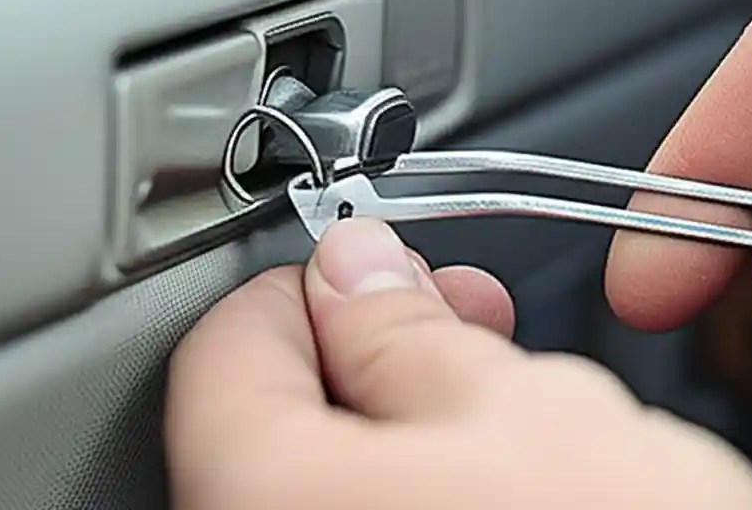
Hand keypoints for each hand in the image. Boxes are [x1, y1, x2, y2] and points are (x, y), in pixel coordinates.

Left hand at [167, 219, 751, 508]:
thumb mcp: (526, 413)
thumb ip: (410, 330)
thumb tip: (354, 269)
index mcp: (264, 501)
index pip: (225, 351)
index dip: (310, 285)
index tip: (374, 265)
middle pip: (275, 426)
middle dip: (374, 351)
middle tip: (457, 314)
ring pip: (335, 492)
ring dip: (413, 428)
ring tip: (514, 403)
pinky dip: (427, 502)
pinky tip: (512, 487)